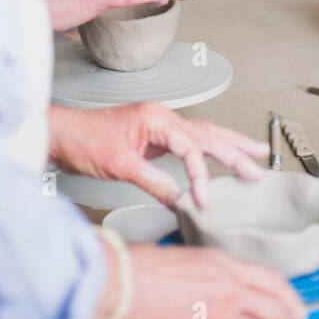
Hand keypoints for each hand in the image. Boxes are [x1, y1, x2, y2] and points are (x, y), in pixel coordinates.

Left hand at [48, 102, 267, 205]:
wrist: (60, 133)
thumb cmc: (83, 142)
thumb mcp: (119, 166)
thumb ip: (154, 182)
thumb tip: (181, 201)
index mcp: (156, 118)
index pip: (191, 148)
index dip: (202, 176)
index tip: (205, 200)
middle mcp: (162, 117)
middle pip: (207, 135)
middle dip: (235, 153)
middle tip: (257, 172)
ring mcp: (159, 124)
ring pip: (204, 133)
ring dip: (230, 145)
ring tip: (257, 153)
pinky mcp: (154, 135)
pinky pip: (190, 141)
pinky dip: (210, 149)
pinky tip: (222, 153)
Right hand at [114, 244, 305, 318]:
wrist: (121, 282)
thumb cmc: (140, 268)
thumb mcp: (186, 258)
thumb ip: (208, 273)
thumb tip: (214, 287)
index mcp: (225, 265)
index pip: (272, 281)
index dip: (290, 299)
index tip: (296, 310)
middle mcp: (230, 290)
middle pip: (276, 312)